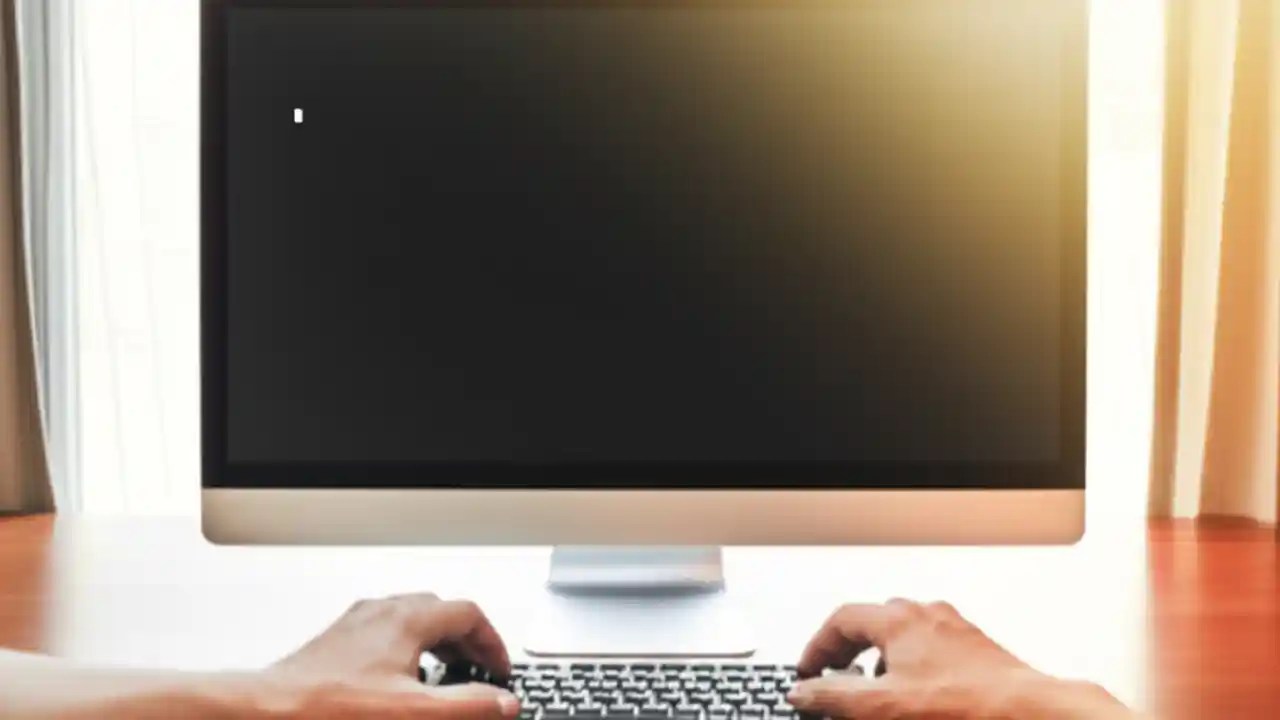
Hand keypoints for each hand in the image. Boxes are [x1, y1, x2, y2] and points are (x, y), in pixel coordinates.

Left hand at [254, 593, 518, 718]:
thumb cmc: (332, 707)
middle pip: (440, 611)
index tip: (499, 668)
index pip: (468, 613)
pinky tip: (400, 680)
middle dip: (466, 640)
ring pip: (411, 619)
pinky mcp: (338, 641)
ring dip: (437, 642)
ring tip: (445, 674)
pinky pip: (385, 632)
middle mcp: (382, 611)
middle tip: (479, 669)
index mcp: (407, 619)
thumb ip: (467, 705)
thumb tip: (503, 703)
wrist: (271, 711)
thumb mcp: (415, 711)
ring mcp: (357, 623)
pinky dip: (407, 648)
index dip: (492, 641)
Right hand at [788, 599, 1134, 719]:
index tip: (808, 671)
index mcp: (898, 619)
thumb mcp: (881, 707)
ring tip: (877, 691)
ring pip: (905, 635)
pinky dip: (912, 666)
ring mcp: (954, 630)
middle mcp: (927, 615)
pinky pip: (932, 649)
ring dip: (882, 659)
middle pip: (873, 622)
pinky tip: (918, 696)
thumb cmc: (964, 705)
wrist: (1028, 713)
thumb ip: (833, 697)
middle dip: (850, 650)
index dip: (818, 646)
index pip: (842, 620)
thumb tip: (803, 691)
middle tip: (836, 677)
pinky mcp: (976, 650)